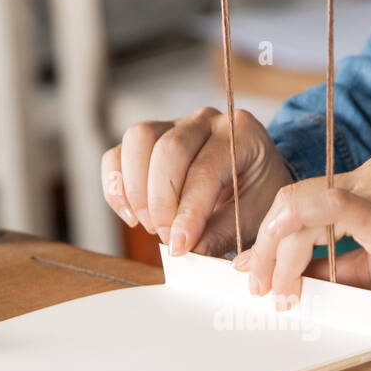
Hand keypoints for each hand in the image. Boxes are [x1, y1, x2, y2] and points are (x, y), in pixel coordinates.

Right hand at [100, 106, 293, 256]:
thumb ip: (221, 234)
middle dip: (160, 202)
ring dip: (136, 190)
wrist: (252, 181)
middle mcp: (206, 121)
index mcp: (242, 133)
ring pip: (138, 140)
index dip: (188, 211)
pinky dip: (116, 185)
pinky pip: (118, 153)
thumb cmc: (255, 198)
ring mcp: (174, 124)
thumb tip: (189, 250)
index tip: (179, 245)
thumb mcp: (252, 219)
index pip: (205, 170)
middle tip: (167, 237)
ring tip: (151, 225)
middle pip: (168, 149)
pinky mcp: (148, 139)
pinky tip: (130, 215)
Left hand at [235, 154, 370, 332]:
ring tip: (272, 291)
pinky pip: (321, 210)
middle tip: (255, 286)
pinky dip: (293, 243)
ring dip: (276, 253)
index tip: (259, 270)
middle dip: (267, 247)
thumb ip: (336, 266)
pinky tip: (285, 275)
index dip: (276, 236)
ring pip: (301, 207)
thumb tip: (293, 277)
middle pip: (297, 201)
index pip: (310, 200)